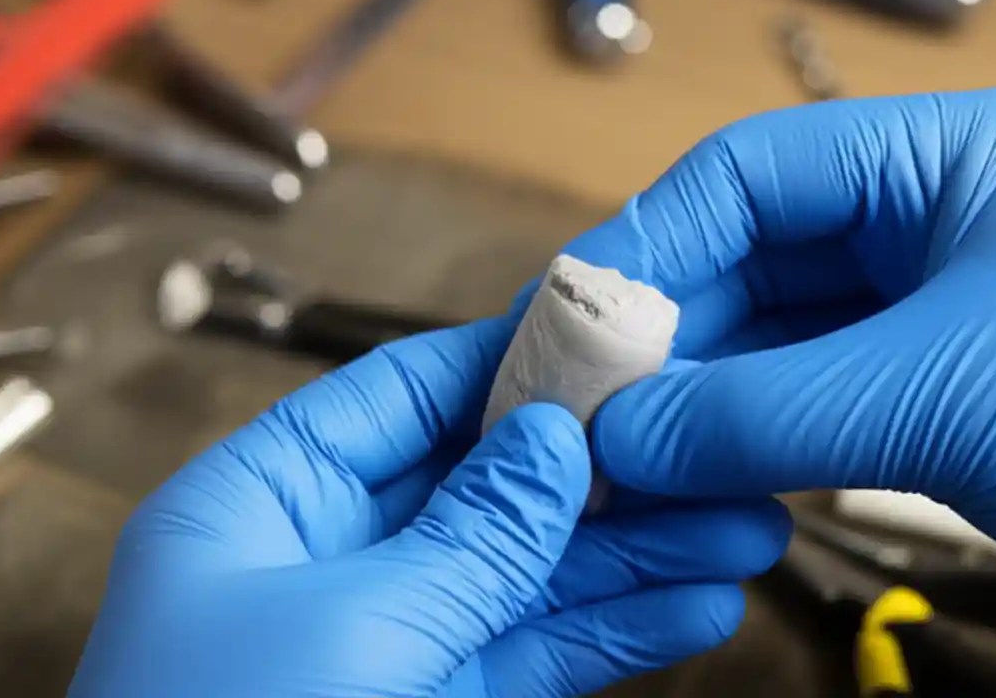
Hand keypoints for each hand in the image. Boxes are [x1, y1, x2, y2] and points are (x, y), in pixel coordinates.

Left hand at [69, 317, 790, 697]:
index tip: (604, 340)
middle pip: (484, 484)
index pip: (397, 396)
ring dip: (633, 557)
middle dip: (601, 472)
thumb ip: (465, 537)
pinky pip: (533, 655)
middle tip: (706, 450)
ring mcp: (386, 640)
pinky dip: (612, 636)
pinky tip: (692, 609)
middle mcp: (324, 561)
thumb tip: (549, 440)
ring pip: (527, 575)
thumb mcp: (348, 634)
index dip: (505, 362)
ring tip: (737, 532)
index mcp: (259, 506)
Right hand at [565, 87, 995, 641]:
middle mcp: (932, 217)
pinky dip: (748, 434)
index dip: (647, 244)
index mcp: (949, 157)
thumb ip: (760, 412)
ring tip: (617, 449)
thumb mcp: (944, 395)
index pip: (752, 175)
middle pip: (751, 258)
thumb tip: (615, 433)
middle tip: (576, 404)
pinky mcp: (939, 389)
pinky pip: (812, 397)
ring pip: (774, 337)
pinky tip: (690, 469)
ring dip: (695, 392)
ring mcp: (933, 306)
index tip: (568, 319)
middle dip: (662, 334)